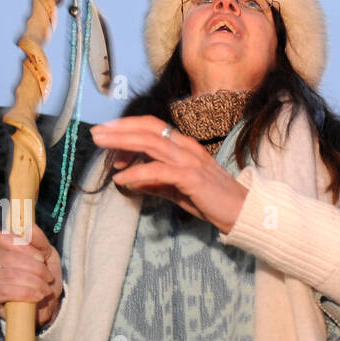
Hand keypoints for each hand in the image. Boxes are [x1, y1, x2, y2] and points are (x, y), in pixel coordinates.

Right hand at [0, 221, 61, 328]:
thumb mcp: (47, 256)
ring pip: (8, 275)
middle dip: (34, 269)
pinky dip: (25, 293)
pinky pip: (3, 291)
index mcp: (0, 246)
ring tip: (45, 289)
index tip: (41, 259)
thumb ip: (39, 240)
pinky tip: (36, 297)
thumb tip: (29, 226)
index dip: (25, 248)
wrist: (44, 306)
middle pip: (8, 258)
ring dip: (33, 282)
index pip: (4, 238)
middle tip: (48, 278)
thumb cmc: (43, 278)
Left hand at [89, 117, 248, 231]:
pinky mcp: (192, 178)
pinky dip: (138, 172)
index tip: (107, 133)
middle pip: (149, 129)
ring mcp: (190, 161)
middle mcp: (187, 148)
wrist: (243, 213)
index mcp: (185, 147)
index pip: (153, 127)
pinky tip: (122, 178)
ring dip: (123, 142)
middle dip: (119, 129)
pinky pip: (159, 171)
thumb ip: (156, 183)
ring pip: (151, 143)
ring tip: (102, 145)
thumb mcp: (178, 190)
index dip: (128, 126)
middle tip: (96, 132)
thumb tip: (129, 180)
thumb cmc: (213, 201)